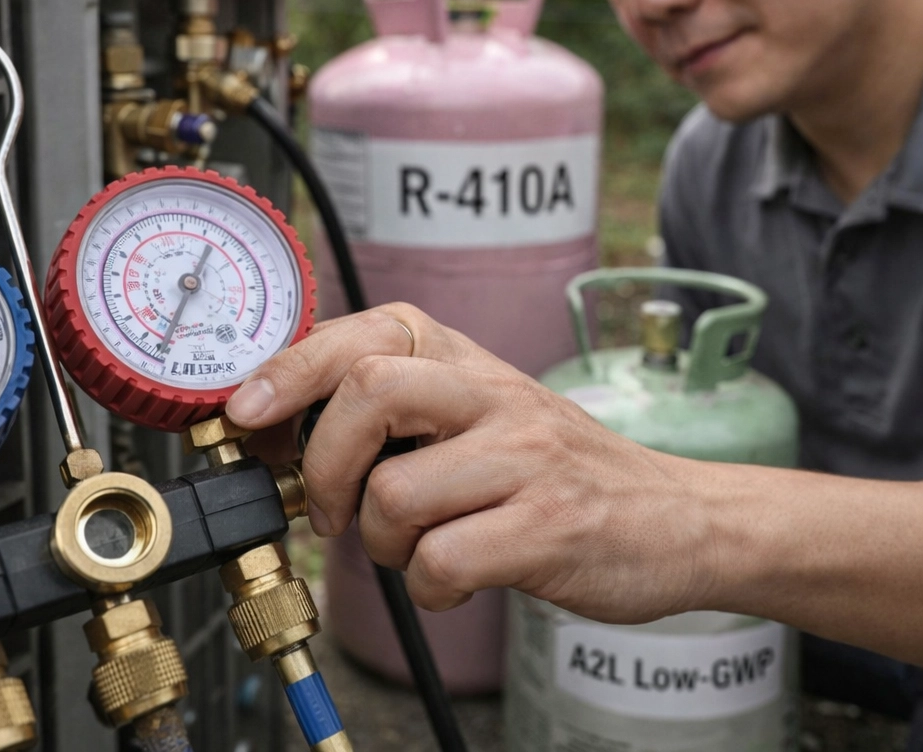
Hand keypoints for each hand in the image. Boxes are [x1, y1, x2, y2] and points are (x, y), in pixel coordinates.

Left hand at [224, 303, 716, 623]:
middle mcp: (498, 396)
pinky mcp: (547, 529)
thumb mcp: (484, 413)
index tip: (245, 413)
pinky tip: (456, 579)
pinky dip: (428, 588)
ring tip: (416, 547)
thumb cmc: (558, 471)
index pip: (364, 334)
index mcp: (471, 361)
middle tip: (325, 506)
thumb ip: (401, 407)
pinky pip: (440, 562)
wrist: (677, 517)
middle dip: (320, 463)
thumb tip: (282, 424)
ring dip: (379, 542)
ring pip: (393, 493)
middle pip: (369, 390)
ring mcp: (526, 460)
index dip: (288, 370)